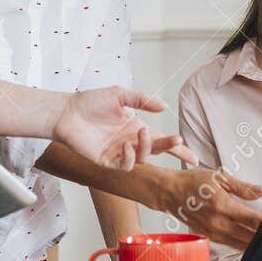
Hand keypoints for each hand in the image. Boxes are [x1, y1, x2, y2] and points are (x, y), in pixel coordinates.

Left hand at [53, 86, 184, 169]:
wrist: (66, 111)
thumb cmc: (90, 102)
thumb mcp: (120, 94)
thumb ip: (142, 100)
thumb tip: (163, 107)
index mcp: (136, 128)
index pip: (161, 141)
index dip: (178, 150)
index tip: (194, 158)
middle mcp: (130, 142)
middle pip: (156, 151)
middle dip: (169, 147)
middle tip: (176, 140)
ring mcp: (118, 153)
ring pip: (142, 159)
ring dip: (146, 148)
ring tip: (141, 132)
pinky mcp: (106, 161)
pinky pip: (123, 165)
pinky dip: (129, 157)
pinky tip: (125, 145)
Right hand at [158, 166, 261, 248]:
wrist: (168, 192)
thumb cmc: (191, 181)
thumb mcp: (219, 177)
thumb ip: (243, 187)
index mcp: (222, 204)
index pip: (252, 219)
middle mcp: (217, 221)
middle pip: (248, 235)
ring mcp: (211, 231)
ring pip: (239, 243)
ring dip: (254, 243)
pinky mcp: (207, 236)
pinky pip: (229, 244)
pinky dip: (242, 245)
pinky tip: (251, 243)